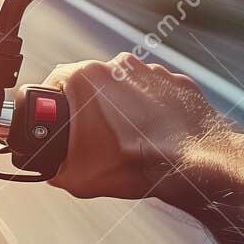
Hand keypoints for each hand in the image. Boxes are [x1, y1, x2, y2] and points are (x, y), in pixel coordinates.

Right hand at [40, 53, 230, 201]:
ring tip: (125, 139)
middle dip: (88, 107)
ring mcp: (152, 71)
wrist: (193, 165)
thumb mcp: (76, 177)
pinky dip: (150, 110)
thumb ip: (55, 170)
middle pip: (91, 83)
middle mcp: (118, 65)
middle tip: (91, 137)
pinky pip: (154, 93)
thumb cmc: (135, 165)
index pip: (54, 80)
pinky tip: (150, 135)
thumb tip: (53, 172)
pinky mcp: (178, 81)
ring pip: (124, 86)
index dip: (50, 103)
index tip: (55, 118)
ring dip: (120, 107)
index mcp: (87, 78)